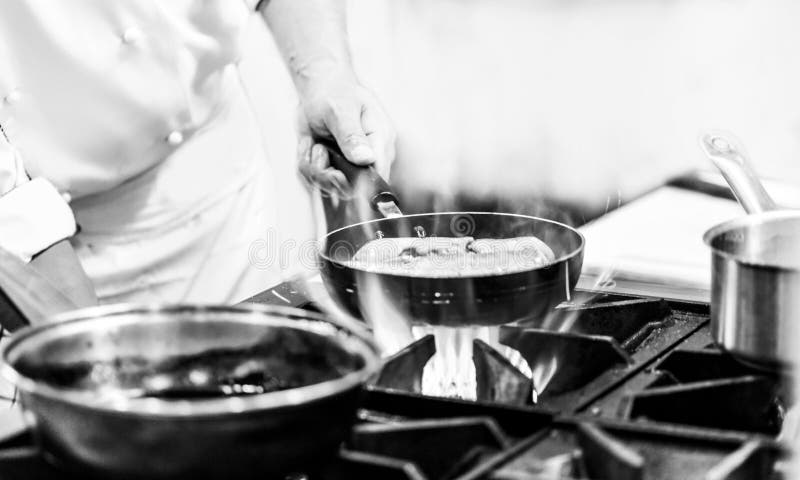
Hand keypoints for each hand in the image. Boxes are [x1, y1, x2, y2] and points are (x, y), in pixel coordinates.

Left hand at [296, 72, 395, 196]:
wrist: (320, 88)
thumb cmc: (336, 92)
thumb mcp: (341, 110)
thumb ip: (352, 135)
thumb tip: (366, 159)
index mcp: (380, 142)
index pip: (378, 175)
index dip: (359, 185)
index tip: (337, 175)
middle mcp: (367, 159)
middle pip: (351, 189)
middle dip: (328, 176)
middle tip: (319, 150)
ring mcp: (348, 166)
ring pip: (328, 186)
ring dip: (314, 167)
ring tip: (315, 144)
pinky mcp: (331, 167)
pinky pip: (314, 179)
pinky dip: (306, 163)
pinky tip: (309, 145)